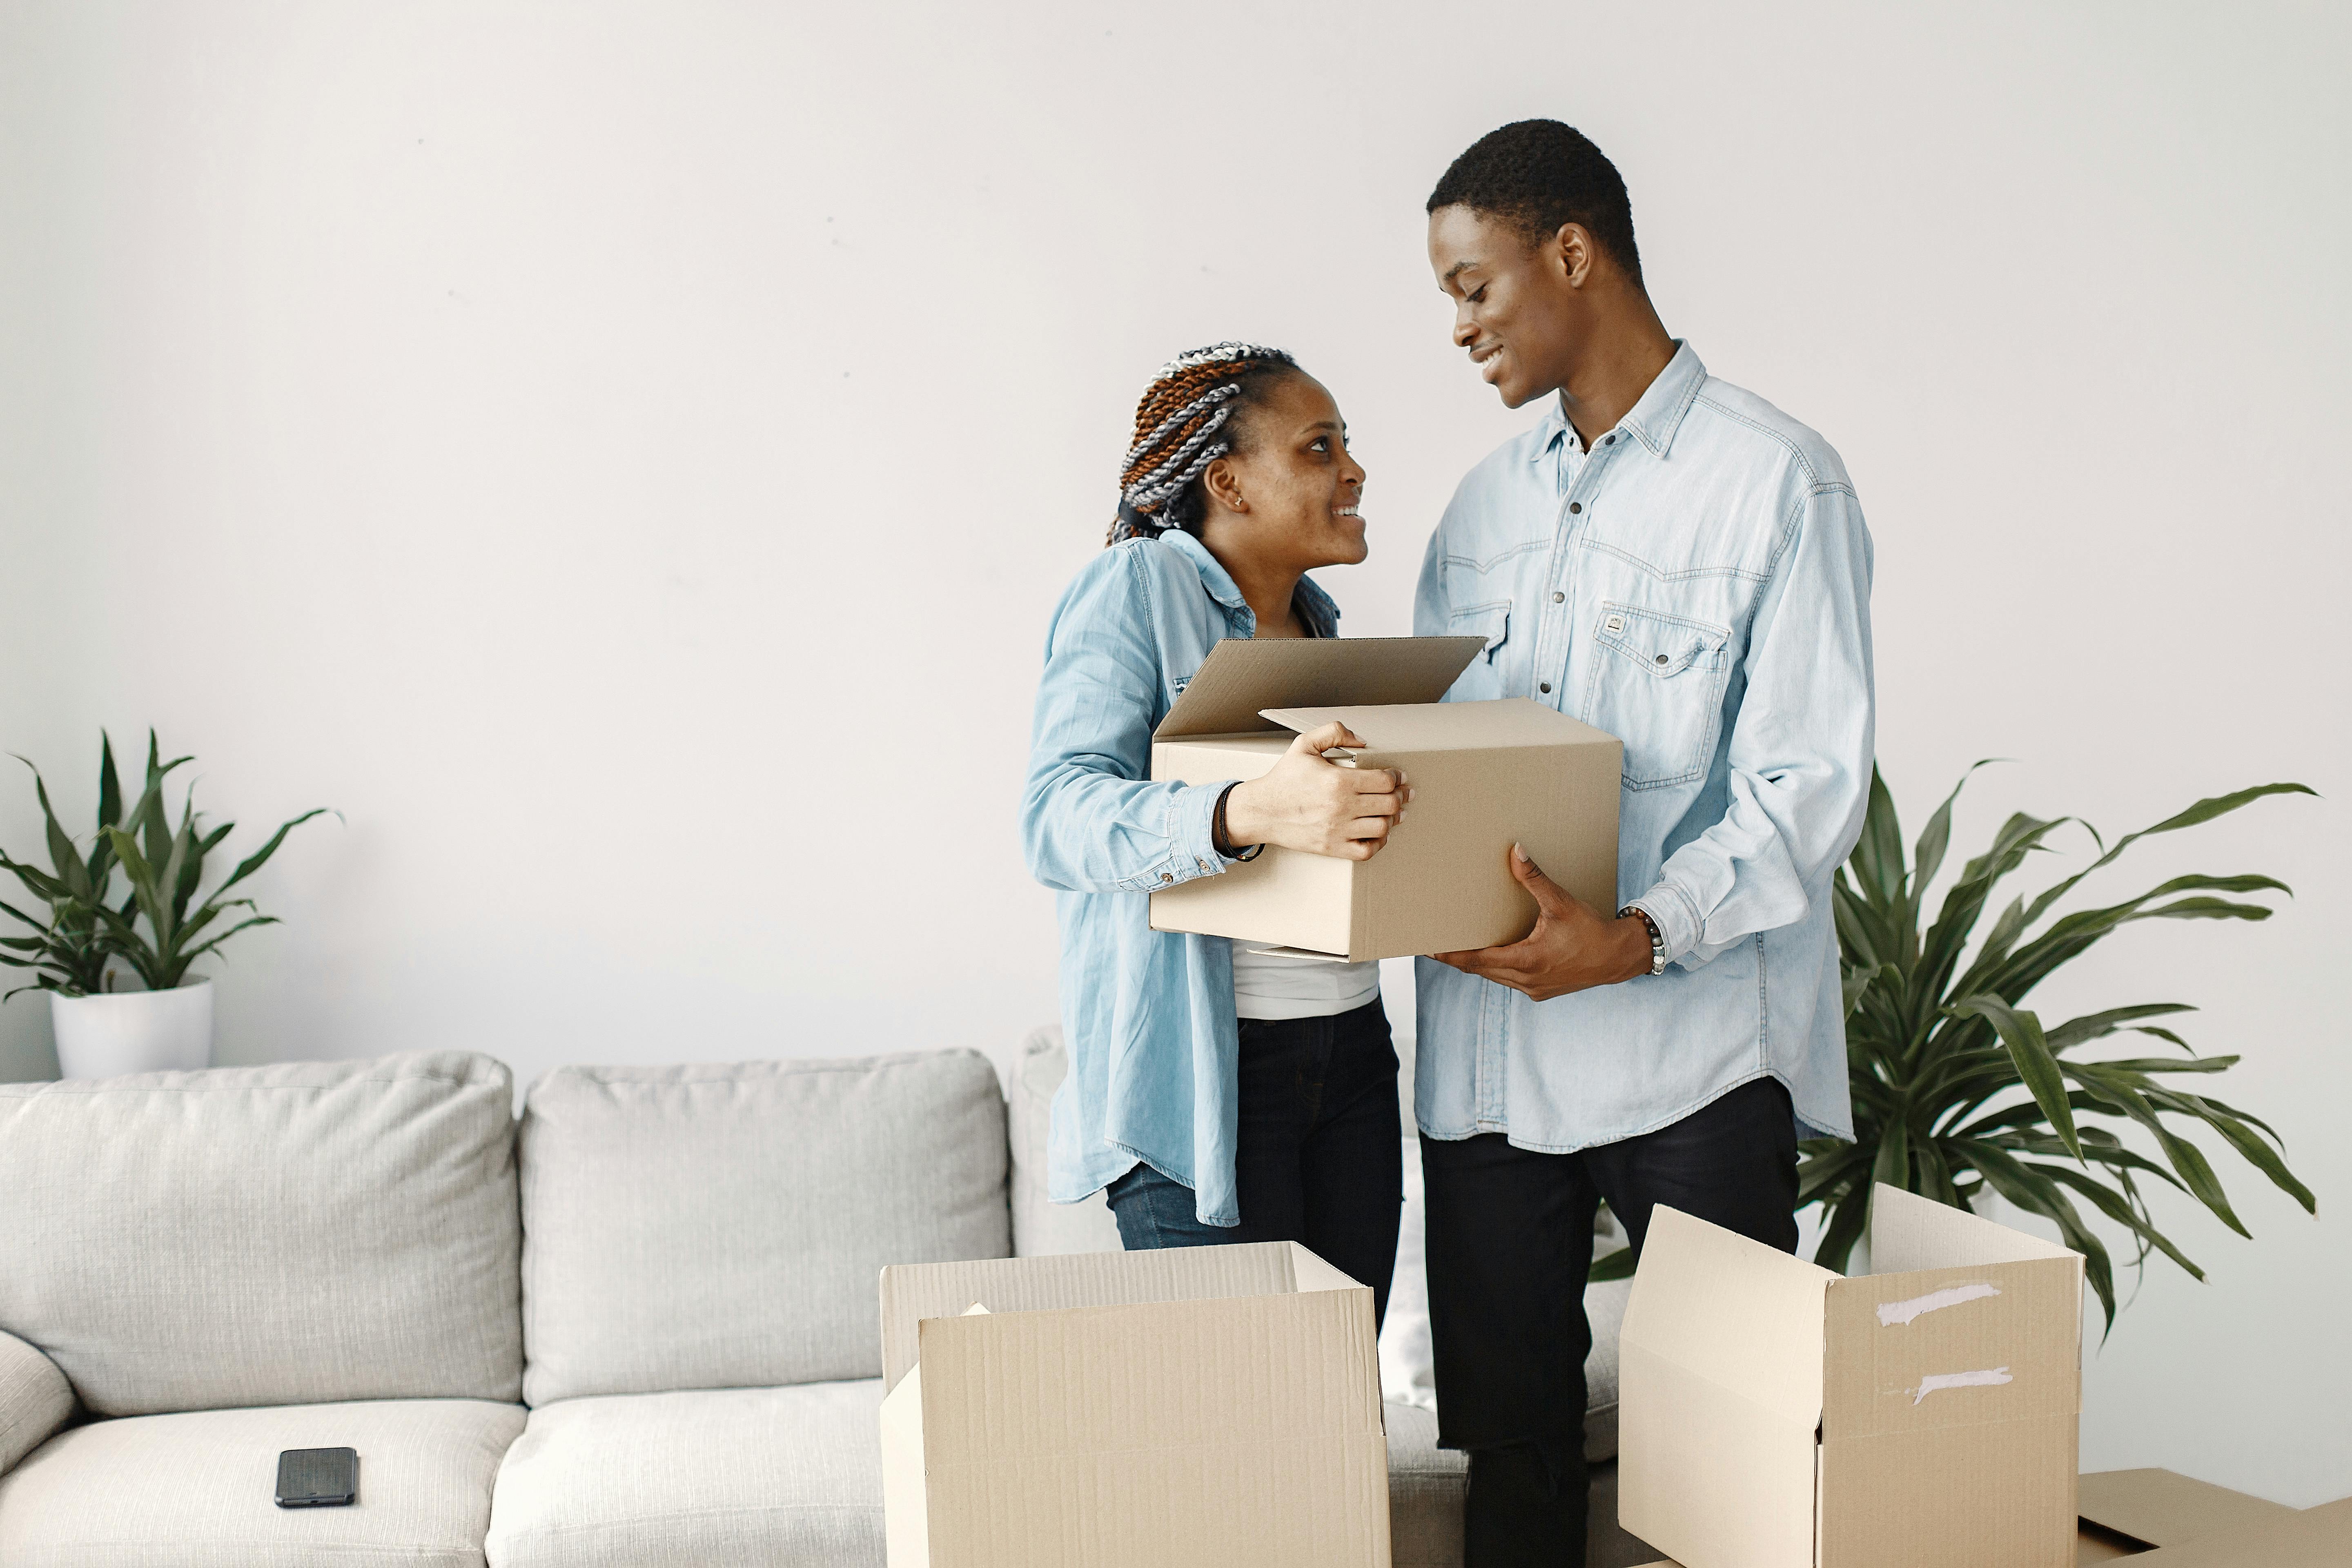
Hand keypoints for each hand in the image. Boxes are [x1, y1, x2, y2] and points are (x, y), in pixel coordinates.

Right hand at [1223, 722, 1411, 861]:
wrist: (1261, 811)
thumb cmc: (1284, 779)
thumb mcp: (1304, 744)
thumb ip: (1334, 732)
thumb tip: (1361, 740)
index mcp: (1337, 781)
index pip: (1384, 781)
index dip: (1396, 778)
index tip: (1398, 777)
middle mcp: (1340, 808)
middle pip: (1389, 805)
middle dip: (1401, 797)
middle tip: (1404, 793)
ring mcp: (1337, 830)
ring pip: (1382, 828)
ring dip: (1392, 819)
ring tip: (1392, 813)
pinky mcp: (1332, 848)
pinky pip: (1367, 850)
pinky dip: (1378, 843)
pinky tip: (1377, 833)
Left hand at [1429, 844, 1653, 999]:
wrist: (1618, 958)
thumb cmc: (1591, 931)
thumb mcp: (1562, 903)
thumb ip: (1535, 879)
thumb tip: (1516, 851)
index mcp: (1526, 961)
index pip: (1475, 961)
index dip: (1449, 955)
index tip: (1427, 949)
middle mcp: (1526, 981)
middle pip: (1479, 970)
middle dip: (1456, 958)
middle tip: (1431, 945)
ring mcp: (1532, 989)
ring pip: (1493, 976)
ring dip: (1475, 963)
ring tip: (1453, 948)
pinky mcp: (1540, 991)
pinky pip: (1508, 980)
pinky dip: (1495, 968)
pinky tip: (1490, 953)